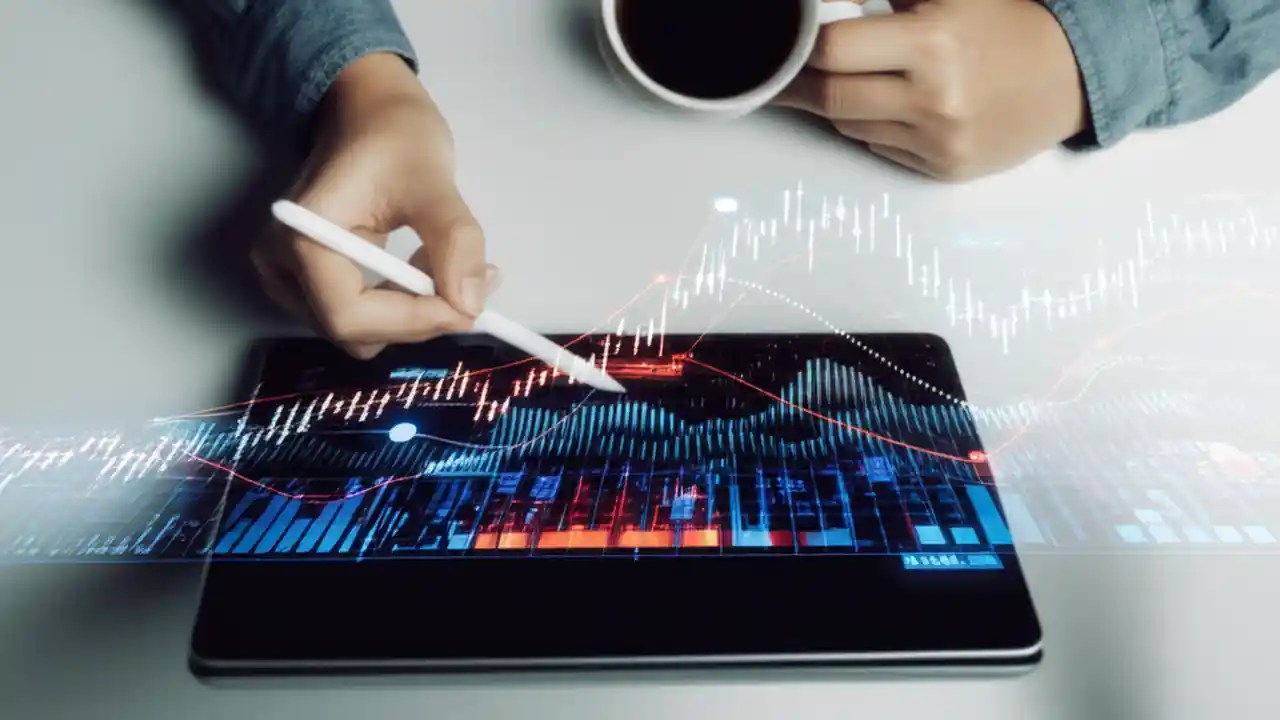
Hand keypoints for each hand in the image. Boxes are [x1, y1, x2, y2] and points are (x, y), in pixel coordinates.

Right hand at [251, 53, 498, 358]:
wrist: (367, 110)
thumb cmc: (393, 133)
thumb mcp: (433, 180)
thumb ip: (454, 242)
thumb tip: (469, 305)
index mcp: (301, 238)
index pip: (349, 316)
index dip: (412, 321)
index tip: (469, 305)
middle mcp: (281, 265)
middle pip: (354, 331)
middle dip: (419, 319)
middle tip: (474, 287)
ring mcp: (289, 276)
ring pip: (361, 331)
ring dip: (414, 313)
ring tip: (446, 265)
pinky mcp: (309, 281)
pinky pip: (361, 317)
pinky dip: (402, 306)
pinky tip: (424, 268)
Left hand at [775, 0, 1088, 179]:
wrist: (1071, 73)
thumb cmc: (1000, 21)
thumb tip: (819, 3)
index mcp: (932, 42)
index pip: (832, 50)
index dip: (805, 44)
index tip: (791, 39)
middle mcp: (934, 98)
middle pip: (830, 97)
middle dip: (800, 83)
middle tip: (784, 69)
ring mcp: (938, 140)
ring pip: (849, 124)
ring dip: (837, 101)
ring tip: (848, 78)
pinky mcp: (944, 169)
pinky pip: (879, 147)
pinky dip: (872, 124)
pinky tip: (892, 104)